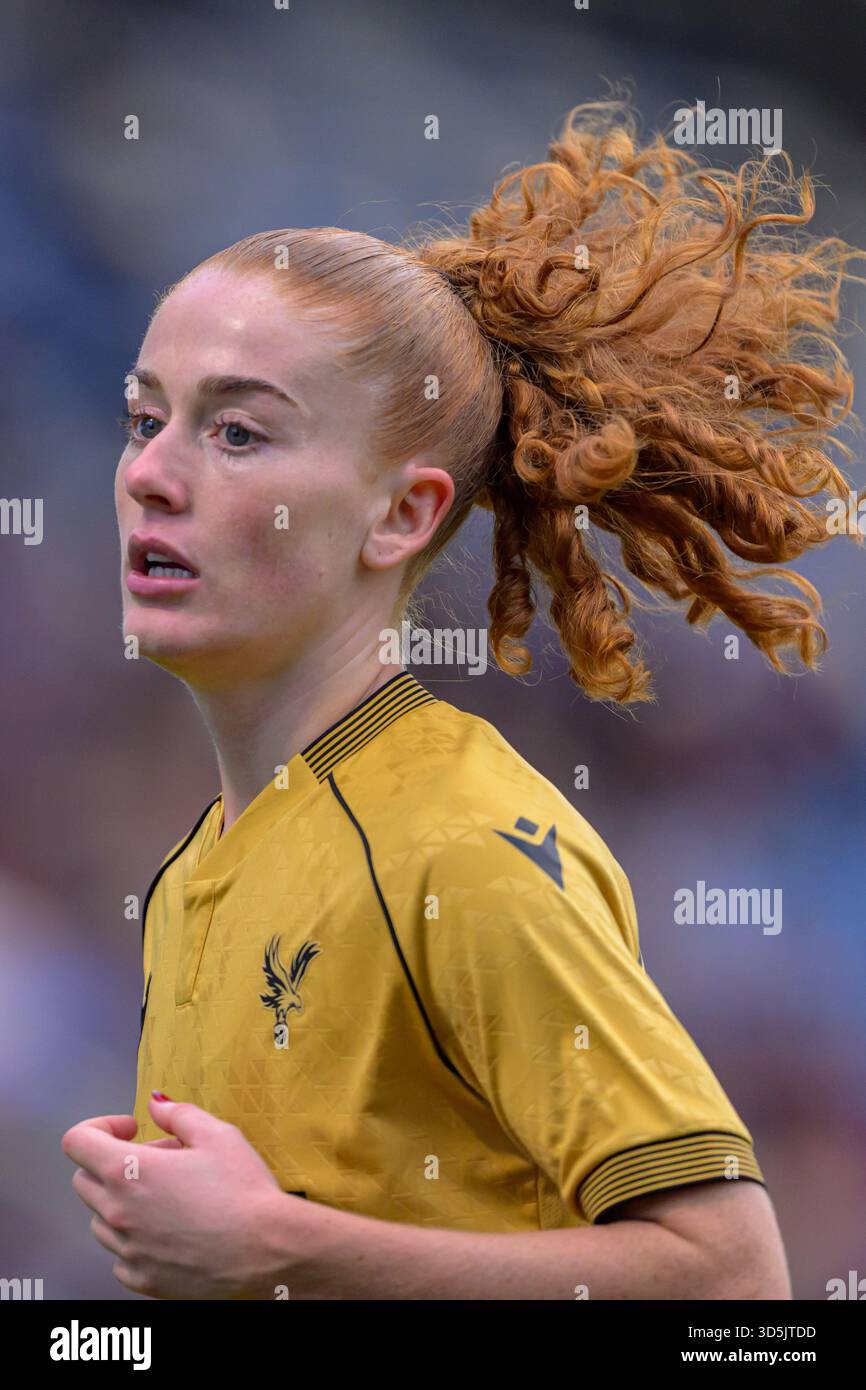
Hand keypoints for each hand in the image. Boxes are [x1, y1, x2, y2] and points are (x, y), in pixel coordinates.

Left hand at [62, 1094, 315, 1298]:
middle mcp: (117, 1212)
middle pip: (84, 1180)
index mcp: (128, 1171)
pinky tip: (169, 1230)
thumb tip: (156, 1104)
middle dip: (112, 1162)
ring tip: (167, 1196)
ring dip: (122, 1202)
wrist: (266, 1249)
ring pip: (100, 1219)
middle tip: (159, 1160)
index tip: (130, 1130)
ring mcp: (127, 1250)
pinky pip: (120, 1255)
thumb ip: (178, 1113)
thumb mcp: (216, 1134)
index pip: (76, 1142)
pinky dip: (135, 1239)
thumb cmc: (243, 1190)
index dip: (99, 1127)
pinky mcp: (141, 1279)